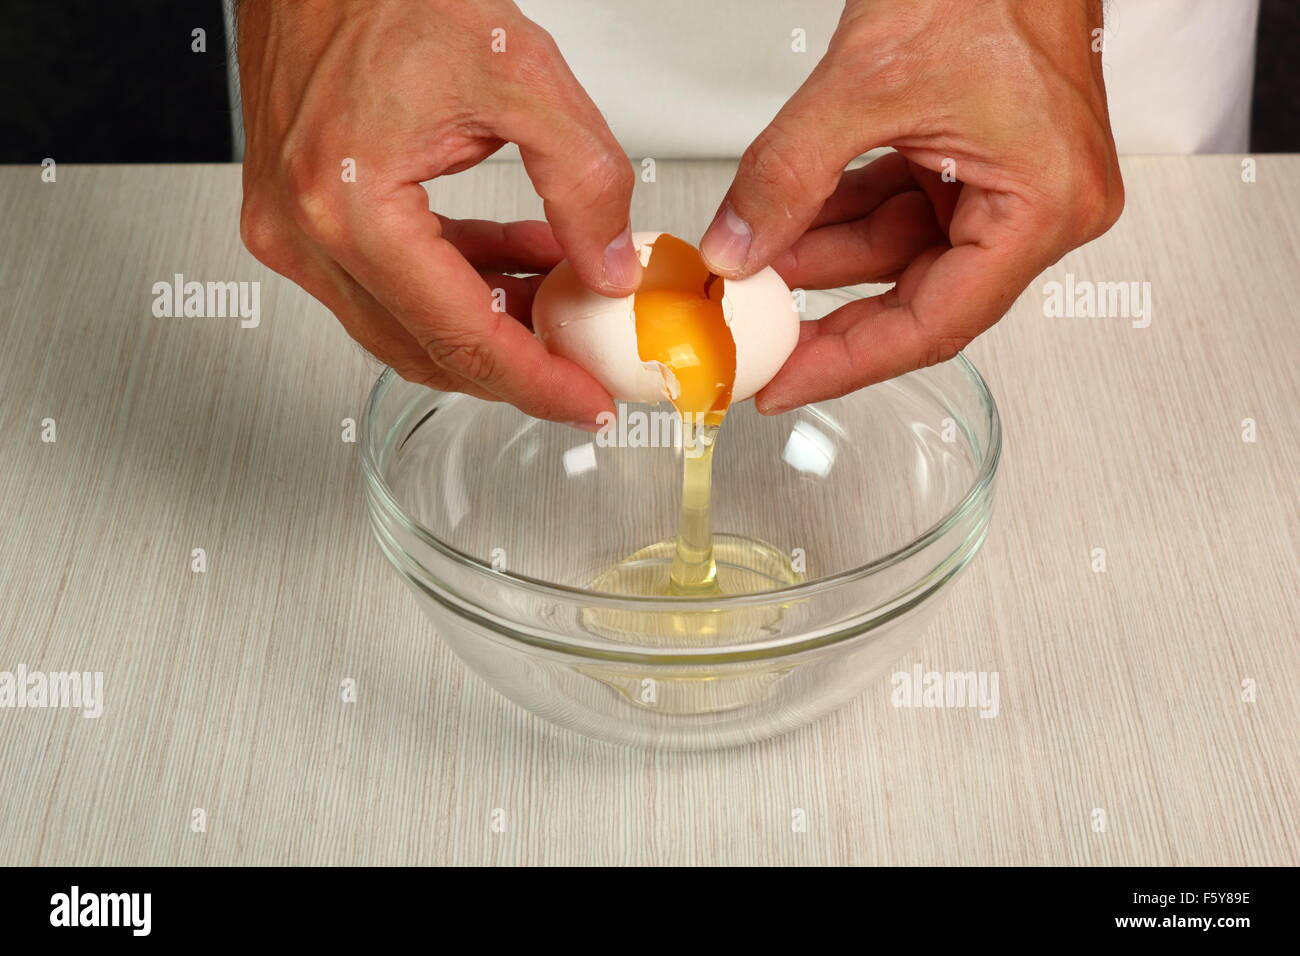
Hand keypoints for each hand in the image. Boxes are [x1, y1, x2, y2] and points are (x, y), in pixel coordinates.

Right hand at [236, 0, 638, 425]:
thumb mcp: (521, 75)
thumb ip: (581, 182)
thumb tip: (606, 271)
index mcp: (349, 206)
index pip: (459, 336)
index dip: (535, 381)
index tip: (586, 401)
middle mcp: (305, 232)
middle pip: (427, 349)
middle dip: (516, 363)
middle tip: (583, 363)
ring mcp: (292, 230)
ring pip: (406, 326)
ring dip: (488, 323)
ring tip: (560, 300)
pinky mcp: (300, 219)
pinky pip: (386, 286)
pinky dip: (454, 285)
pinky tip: (512, 264)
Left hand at [699, 0, 1123, 413]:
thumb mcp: (864, 84)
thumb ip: (787, 176)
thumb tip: (735, 251)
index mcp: (1045, 206)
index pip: (935, 322)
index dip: (849, 362)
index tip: (785, 385)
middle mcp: (1041, 207)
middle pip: (917, 296)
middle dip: (827, 309)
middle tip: (756, 335)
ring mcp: (1009, 184)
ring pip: (899, 253)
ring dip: (823, 258)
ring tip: (753, 267)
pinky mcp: (977, 160)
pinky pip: (900, 209)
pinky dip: (841, 216)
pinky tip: (785, 226)